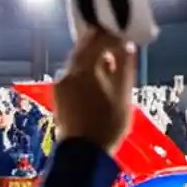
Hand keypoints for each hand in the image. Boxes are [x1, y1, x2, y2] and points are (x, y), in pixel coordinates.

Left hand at [54, 29, 136, 153]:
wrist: (84, 153)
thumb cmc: (108, 124)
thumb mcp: (123, 95)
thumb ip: (125, 66)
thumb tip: (127, 46)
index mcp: (85, 68)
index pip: (99, 40)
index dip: (113, 34)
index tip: (124, 33)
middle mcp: (69, 71)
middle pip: (84, 46)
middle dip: (99, 41)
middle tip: (115, 39)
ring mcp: (61, 82)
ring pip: (77, 59)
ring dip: (92, 54)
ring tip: (109, 58)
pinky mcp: (59, 93)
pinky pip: (73, 72)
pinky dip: (85, 68)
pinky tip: (97, 76)